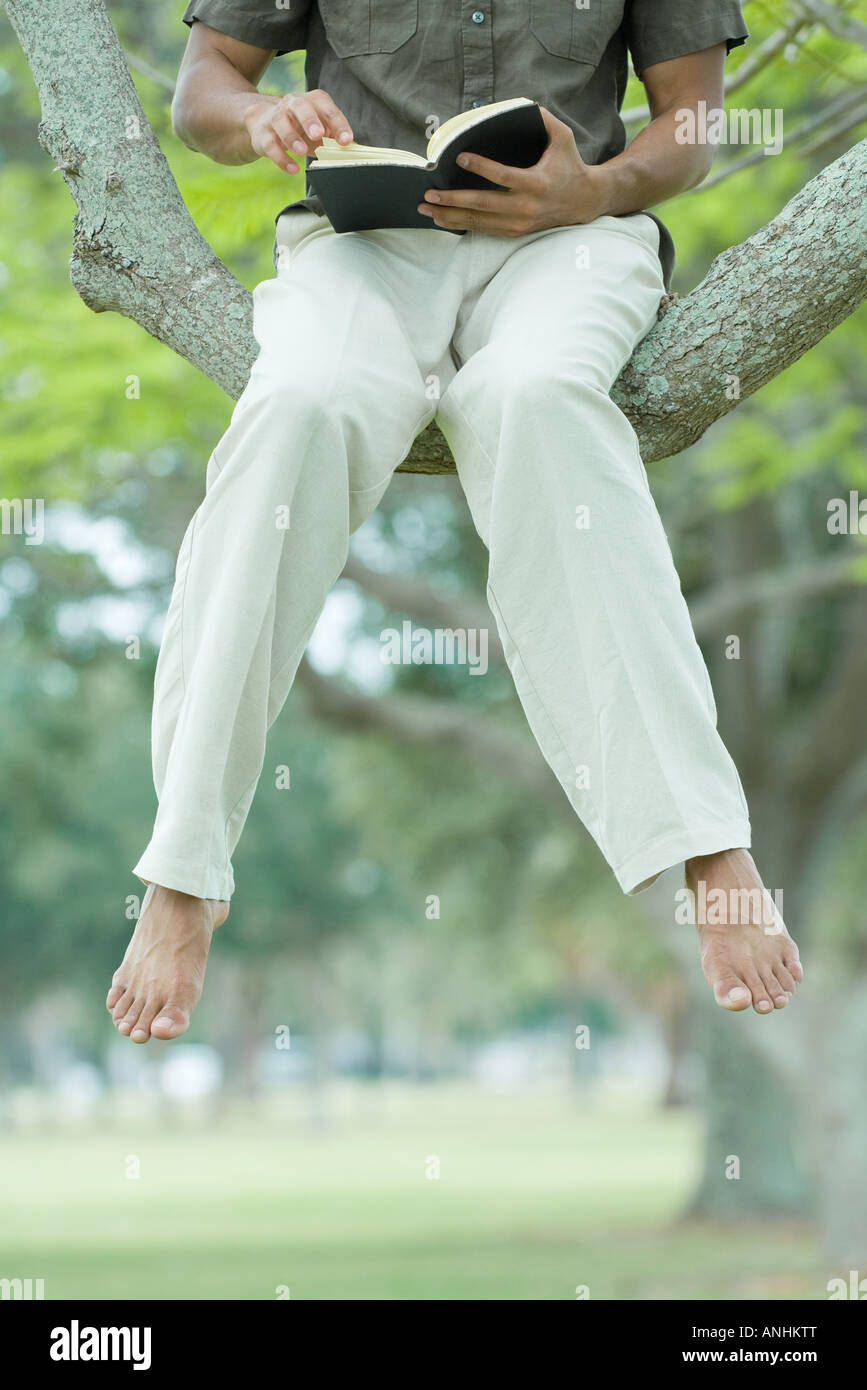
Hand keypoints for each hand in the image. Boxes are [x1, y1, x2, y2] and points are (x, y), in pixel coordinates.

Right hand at [244, 88, 353, 174]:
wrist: (265, 124)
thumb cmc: (300, 128)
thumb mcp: (321, 131)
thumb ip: (336, 139)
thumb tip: (356, 151)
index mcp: (312, 101)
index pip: (326, 108)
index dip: (338, 123)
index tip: (346, 140)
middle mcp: (292, 104)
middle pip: (300, 106)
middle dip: (310, 120)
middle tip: (318, 135)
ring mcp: (275, 117)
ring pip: (280, 122)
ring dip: (291, 137)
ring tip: (302, 152)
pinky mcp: (263, 134)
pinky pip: (270, 144)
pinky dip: (281, 158)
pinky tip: (293, 168)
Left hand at [416, 106, 608, 234]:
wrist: (584, 202)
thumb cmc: (570, 165)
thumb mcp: (563, 138)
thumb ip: (544, 119)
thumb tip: (521, 103)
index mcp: (537, 183)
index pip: (503, 176)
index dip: (481, 167)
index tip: (459, 157)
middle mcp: (526, 207)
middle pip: (483, 205)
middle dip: (453, 199)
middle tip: (429, 192)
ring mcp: (519, 223)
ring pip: (479, 221)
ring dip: (449, 215)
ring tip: (426, 207)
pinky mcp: (514, 231)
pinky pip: (483, 229)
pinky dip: (460, 225)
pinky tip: (441, 218)